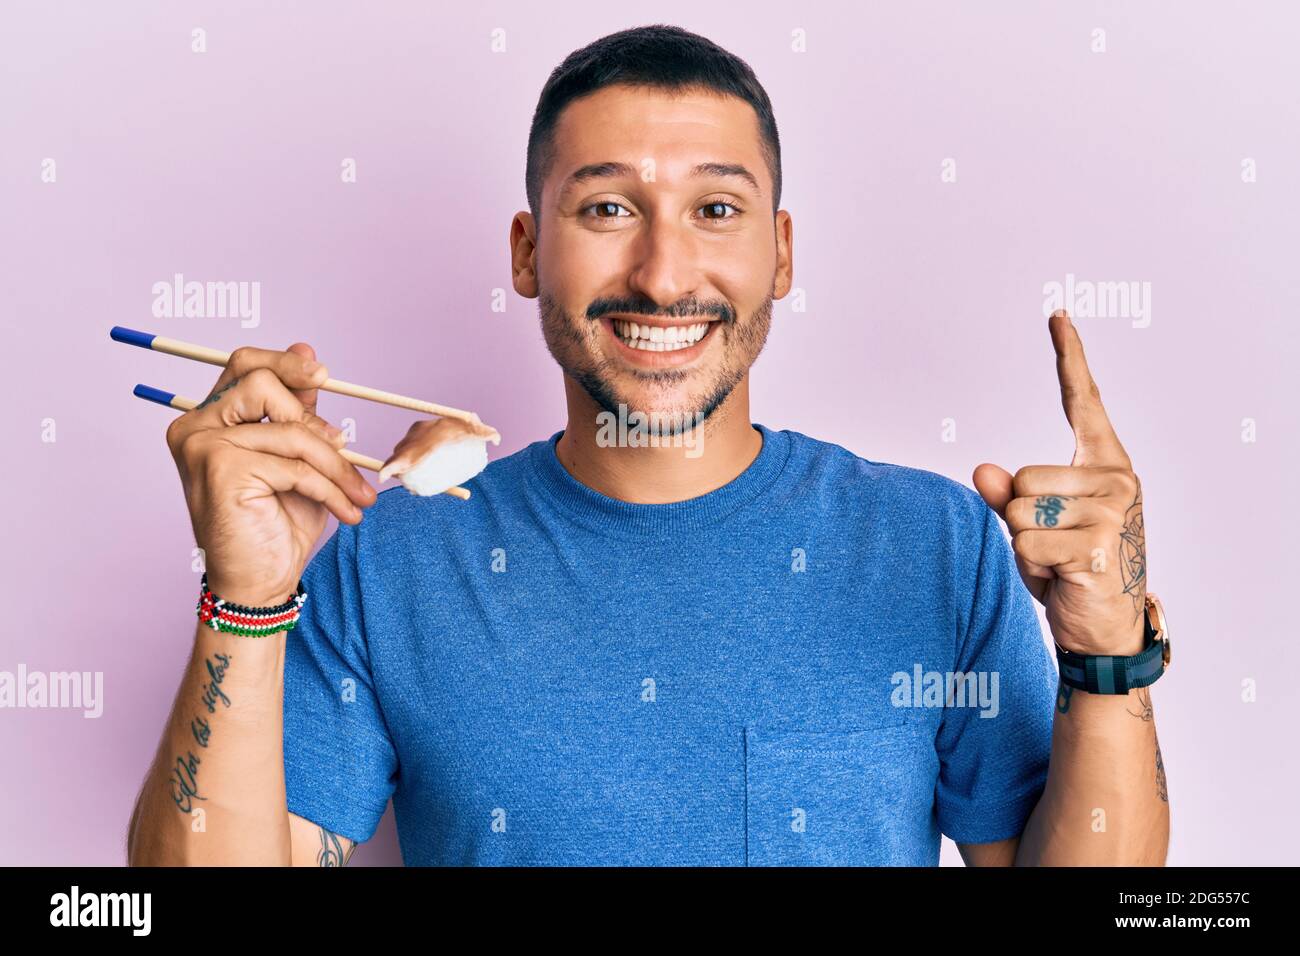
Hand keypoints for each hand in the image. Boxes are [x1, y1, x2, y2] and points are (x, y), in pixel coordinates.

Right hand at [165, 343, 377, 606]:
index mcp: (208, 419)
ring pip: (290, 431)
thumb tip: (307, 352)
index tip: (323, 376)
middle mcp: (194, 427)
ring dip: (335, 465)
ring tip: (357, 494)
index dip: (285, 363)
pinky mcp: (221, 469)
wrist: (259, 582)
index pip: (244, 365)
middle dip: (314, 421)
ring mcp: (202, 446)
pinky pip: (294, 465)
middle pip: (264, 383)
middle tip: (344, 451)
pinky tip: (347, 511)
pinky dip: (329, 489)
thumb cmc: (277, 521)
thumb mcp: (297, 457)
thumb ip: (298, 410)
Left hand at [973, 310, 1146, 655]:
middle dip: (1020, 517)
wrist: (1104, 629)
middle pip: (1021, 477)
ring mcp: (1111, 511)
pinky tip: (1061, 579)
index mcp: (1105, 465)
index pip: (1083, 403)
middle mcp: (1117, 480)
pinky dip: (1029, 566)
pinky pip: (1025, 542)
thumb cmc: (1069, 570)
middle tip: (1054, 546)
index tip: (1057, 315)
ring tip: (1057, 563)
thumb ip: (1008, 493)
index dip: (1069, 359)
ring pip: (1019, 510)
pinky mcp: (1097, 544)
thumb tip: (982, 470)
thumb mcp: (1032, 525)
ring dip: (1024, 544)